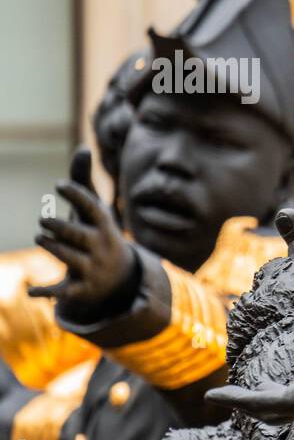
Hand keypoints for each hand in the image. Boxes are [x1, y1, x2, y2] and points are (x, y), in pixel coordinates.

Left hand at [30, 146, 138, 321]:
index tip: (58, 185)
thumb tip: (83, 148)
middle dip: (57, 226)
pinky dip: (46, 292)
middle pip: (77, 235)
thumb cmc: (98, 233)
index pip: (93, 208)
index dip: (77, 195)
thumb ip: (84, 180)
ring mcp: (92, 270)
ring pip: (67, 257)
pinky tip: (30, 290)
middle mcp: (102, 249)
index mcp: (106, 227)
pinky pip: (62, 291)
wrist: (118, 278)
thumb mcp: (94, 211)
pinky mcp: (81, 290)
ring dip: (51, 246)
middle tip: (43, 221)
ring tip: (41, 237)